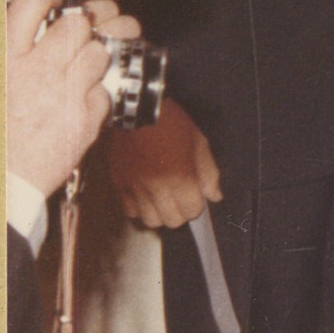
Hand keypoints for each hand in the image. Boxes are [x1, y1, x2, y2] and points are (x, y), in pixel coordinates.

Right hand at [6, 0, 130, 197]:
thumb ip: (2, 45)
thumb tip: (12, 4)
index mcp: (2, 58)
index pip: (32, 1)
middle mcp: (35, 71)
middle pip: (76, 24)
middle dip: (78, 27)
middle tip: (72, 38)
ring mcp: (65, 94)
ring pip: (98, 52)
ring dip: (92, 58)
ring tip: (75, 72)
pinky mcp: (86, 118)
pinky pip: (104, 89)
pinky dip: (96, 94)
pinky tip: (79, 102)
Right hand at [108, 100, 221, 228]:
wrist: (138, 111)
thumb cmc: (172, 123)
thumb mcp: (199, 143)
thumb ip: (209, 173)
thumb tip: (215, 196)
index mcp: (179, 178)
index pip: (191, 211)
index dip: (197, 205)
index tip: (197, 196)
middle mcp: (156, 189)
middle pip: (171, 221)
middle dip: (181, 212)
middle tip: (182, 198)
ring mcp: (135, 189)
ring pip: (150, 220)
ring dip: (160, 214)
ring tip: (165, 199)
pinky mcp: (118, 185)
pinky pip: (129, 211)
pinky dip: (139, 209)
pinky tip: (146, 196)